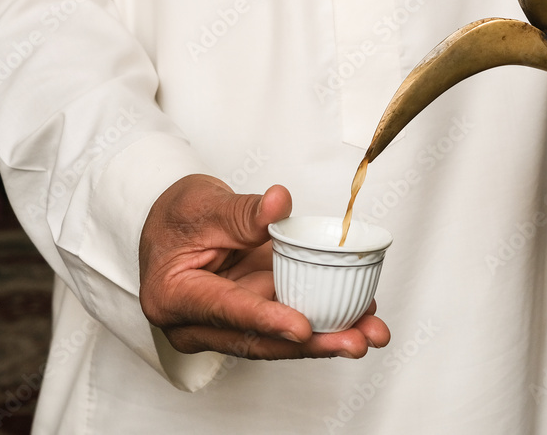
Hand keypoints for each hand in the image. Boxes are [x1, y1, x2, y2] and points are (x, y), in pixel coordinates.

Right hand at [139, 174, 389, 358]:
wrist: (175, 222)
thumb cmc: (179, 216)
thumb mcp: (204, 205)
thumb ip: (242, 212)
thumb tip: (278, 204)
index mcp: (175, 297)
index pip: (225, 310)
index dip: (266, 320)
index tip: (301, 329)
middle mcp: (200, 323)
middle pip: (259, 339)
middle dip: (313, 343)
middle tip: (356, 341)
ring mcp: (229, 323)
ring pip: (281, 338)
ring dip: (330, 337)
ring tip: (372, 333)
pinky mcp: (255, 313)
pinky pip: (291, 320)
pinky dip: (327, 319)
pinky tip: (362, 316)